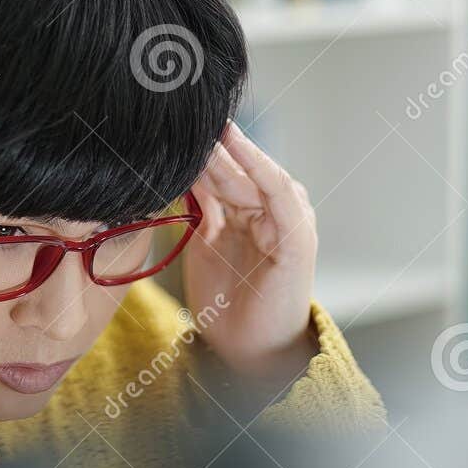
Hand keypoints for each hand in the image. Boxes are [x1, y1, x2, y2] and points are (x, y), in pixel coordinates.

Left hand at [184, 120, 319, 387]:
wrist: (250, 351)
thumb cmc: (228, 303)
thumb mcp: (203, 243)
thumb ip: (198, 205)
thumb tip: (176, 168)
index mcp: (250, 210)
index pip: (223, 169)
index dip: (200, 149)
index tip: (171, 125)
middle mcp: (270, 209)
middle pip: (234, 168)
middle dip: (209, 144)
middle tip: (180, 116)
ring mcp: (286, 219)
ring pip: (253, 174)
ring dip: (228, 150)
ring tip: (204, 126)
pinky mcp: (297, 234)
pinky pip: (278, 193)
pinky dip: (260, 167)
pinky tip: (238, 146)